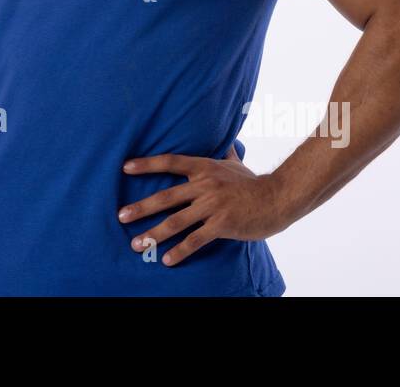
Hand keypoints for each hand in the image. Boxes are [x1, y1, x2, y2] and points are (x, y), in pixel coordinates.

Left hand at [118, 146, 283, 265]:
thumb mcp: (235, 163)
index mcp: (204, 168)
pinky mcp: (222, 225)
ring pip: (177, 221)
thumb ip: (225, 152)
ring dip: (154, 234)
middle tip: (121, 216)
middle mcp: (205, 185)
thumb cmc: (253, 182)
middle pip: (166, 196)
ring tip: (137, 244)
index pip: (170, 162)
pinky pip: (196, 240)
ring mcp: (213, 205)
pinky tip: (167, 260)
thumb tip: (226, 139)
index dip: (147, 165)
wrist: (278, 198)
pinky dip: (180, 250)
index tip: (125, 167)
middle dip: (141, 207)